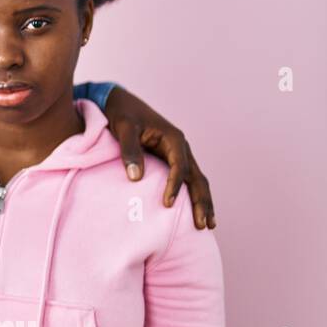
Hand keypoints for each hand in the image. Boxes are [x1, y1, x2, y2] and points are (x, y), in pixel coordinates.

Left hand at [102, 87, 215, 229]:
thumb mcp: (123, 128)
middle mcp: (181, 147)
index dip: (175, 186)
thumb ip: (130, 150)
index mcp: (173, 138)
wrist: (120, 102)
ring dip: (202, 202)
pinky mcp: (171, 159)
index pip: (179, 167)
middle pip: (197, 177)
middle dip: (201, 201)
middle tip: (202, 224)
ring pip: (196, 180)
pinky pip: (187, 180)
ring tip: (207, 224)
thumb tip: (136, 177)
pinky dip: (193, 195)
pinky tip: (195, 211)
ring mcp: (179, 154)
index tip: (167, 205)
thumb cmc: (122, 114)